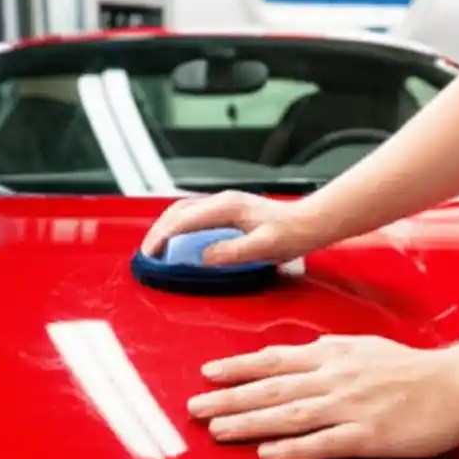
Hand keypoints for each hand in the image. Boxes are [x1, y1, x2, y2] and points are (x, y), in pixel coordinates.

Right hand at [140, 190, 319, 264]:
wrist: (311, 222)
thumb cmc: (293, 232)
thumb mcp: (265, 246)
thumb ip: (234, 251)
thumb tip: (205, 256)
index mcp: (227, 207)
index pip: (183, 220)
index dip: (163, 237)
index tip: (151, 254)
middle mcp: (223, 201)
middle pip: (178, 212)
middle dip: (158, 232)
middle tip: (147, 254)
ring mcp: (226, 204)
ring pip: (185, 211)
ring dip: (167, 228)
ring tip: (157, 248)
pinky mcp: (230, 211)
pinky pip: (196, 215)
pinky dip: (180, 227)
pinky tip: (179, 240)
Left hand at [187, 335, 458, 458]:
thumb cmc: (417, 369)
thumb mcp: (369, 347)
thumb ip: (335, 350)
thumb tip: (306, 350)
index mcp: (337, 356)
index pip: (277, 360)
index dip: (240, 367)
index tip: (208, 373)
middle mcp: (337, 379)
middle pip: (273, 389)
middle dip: (229, 398)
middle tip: (194, 409)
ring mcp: (351, 408)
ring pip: (289, 415)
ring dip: (249, 423)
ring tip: (217, 432)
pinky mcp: (367, 436)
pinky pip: (323, 444)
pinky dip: (292, 449)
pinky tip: (267, 455)